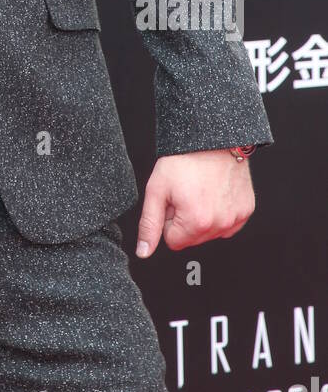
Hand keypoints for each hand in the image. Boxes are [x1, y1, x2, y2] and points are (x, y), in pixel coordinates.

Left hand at [135, 149, 255, 257]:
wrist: (213, 138)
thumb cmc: (184, 160)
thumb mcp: (157, 189)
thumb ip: (149, 224)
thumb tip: (144, 252)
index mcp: (196, 222)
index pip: (173, 241)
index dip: (168, 219)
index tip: (173, 199)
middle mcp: (220, 225)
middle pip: (192, 239)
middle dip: (185, 220)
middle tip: (186, 192)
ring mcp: (236, 218)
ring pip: (210, 233)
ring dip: (202, 217)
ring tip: (200, 190)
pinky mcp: (247, 210)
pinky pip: (227, 224)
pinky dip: (219, 212)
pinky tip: (215, 192)